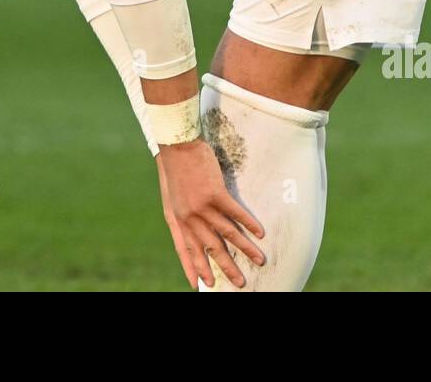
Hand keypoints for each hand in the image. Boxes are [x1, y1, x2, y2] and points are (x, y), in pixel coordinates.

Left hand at [155, 139, 265, 288]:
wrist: (176, 145)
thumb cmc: (173, 168)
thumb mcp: (170, 196)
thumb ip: (181, 215)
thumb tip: (192, 229)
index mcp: (177, 219)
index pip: (185, 250)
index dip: (194, 268)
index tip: (202, 285)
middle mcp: (189, 217)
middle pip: (211, 248)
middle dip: (226, 268)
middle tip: (240, 283)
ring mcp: (202, 206)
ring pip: (228, 234)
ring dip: (245, 249)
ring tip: (260, 260)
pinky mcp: (215, 193)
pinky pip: (235, 214)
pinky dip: (249, 224)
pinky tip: (260, 233)